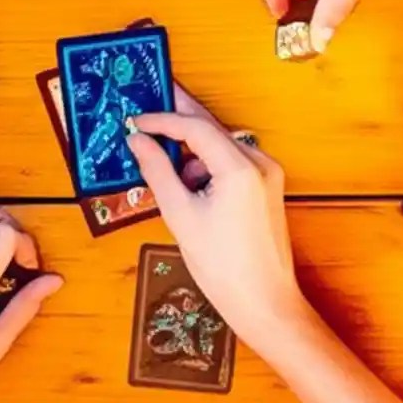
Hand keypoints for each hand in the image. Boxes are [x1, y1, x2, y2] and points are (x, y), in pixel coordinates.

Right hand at [127, 88, 299, 335]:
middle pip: (212, 128)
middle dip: (179, 116)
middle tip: (150, 100)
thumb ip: (158, 171)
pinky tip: (187, 187)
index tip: (135, 120)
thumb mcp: (180, 216)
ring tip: (164, 166)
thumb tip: (138, 141)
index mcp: (240, 167)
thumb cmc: (223, 267)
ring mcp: (267, 174)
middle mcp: (259, 162)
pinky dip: (207, 166)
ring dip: (191, 149)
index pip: (195, 127)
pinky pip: (232, 163)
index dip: (162, 120)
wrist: (264, 302)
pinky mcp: (267, 187)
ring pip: (221, 146)